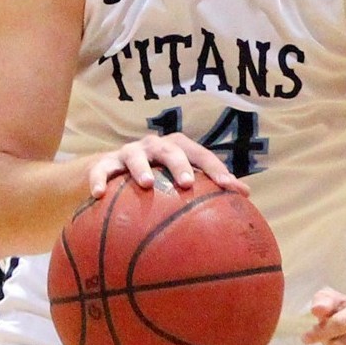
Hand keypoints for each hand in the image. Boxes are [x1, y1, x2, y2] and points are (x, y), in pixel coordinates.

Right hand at [86, 132, 249, 198]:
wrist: (115, 172)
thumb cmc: (158, 178)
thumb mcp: (181, 181)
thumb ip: (210, 188)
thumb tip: (247, 197)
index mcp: (178, 150)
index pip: (201, 155)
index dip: (216, 169)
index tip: (230, 187)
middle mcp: (155, 147)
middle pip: (170, 150)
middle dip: (179, 165)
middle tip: (188, 183)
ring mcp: (129, 153)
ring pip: (135, 156)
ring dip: (141, 168)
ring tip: (146, 184)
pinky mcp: (105, 163)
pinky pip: (101, 170)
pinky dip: (99, 180)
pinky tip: (98, 195)